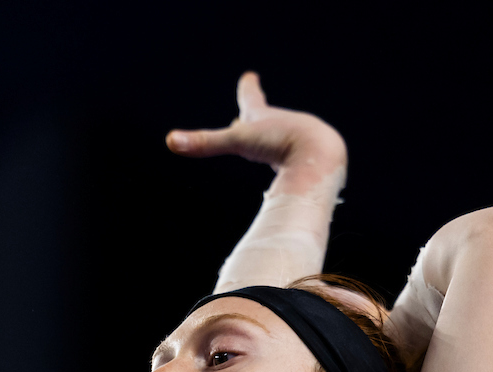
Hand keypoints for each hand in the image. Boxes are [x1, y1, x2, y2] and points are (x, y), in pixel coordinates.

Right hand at [166, 72, 346, 192]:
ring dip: (274, 144)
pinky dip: (290, 165)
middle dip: (256, 119)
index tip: (250, 76)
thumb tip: (170, 141)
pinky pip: (298, 161)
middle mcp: (283, 125)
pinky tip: (294, 173)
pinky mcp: (312, 161)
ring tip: (274, 150)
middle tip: (250, 115)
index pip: (252, 98)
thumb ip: (204, 143)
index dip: (248, 89)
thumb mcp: (238, 142)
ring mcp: (300, 142)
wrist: (322, 156)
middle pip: (265, 120)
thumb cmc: (281, 143)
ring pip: (282, 141)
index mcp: (265, 117)